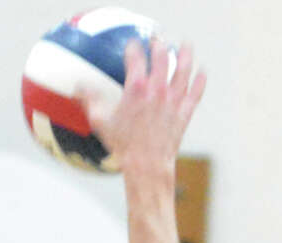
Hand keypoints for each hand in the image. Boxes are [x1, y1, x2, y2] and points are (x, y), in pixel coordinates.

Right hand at [87, 39, 204, 176]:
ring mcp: (173, 101)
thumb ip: (90, 99)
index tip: (132, 44)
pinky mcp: (184, 113)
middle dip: (159, 45)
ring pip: (182, 71)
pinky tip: (202, 72)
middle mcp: (157, 90)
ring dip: (185, 55)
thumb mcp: (100, 120)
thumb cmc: (123, 144)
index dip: (133, 46)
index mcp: (135, 88)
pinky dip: (200, 81)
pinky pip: (195, 93)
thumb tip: (79, 86)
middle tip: (158, 39)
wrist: (147, 164)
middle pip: (161, 58)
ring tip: (185, 44)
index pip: (135, 57)